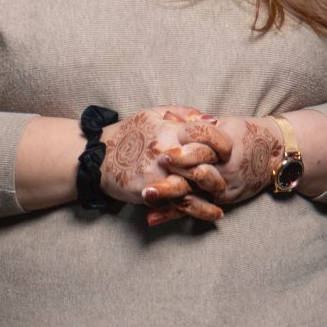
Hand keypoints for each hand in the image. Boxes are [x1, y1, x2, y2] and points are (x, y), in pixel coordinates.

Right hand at [100, 106, 226, 223]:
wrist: (98, 157)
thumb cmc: (129, 134)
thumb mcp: (152, 115)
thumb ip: (182, 113)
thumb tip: (211, 119)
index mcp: (169, 129)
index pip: (205, 132)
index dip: (221, 142)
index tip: (227, 150)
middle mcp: (166, 150)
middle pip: (204, 160)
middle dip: (220, 168)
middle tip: (228, 174)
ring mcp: (159, 172)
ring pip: (196, 184)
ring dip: (214, 190)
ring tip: (223, 195)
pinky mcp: (152, 191)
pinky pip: (182, 202)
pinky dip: (201, 209)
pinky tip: (215, 213)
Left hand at [149, 115, 280, 225]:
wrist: (274, 155)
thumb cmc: (244, 134)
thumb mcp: (224, 124)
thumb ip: (196, 123)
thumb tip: (165, 117)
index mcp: (224, 145)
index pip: (202, 146)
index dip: (184, 145)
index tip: (163, 149)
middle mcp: (224, 168)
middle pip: (195, 173)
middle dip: (171, 177)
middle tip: (148, 179)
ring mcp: (224, 186)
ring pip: (193, 193)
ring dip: (168, 197)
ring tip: (146, 197)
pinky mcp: (223, 199)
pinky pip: (196, 207)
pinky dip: (174, 212)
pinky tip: (153, 217)